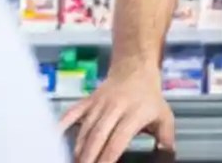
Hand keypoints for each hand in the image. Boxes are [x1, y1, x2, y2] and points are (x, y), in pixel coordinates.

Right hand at [58, 67, 175, 162]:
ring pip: (85, 129)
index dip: (108, 156)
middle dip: (89, 157)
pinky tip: (55, 138)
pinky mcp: (88, 101)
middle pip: (98, 136)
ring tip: (75, 161)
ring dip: (78, 148)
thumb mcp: (164, 116)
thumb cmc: (148, 96)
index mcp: (134, 113)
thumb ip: (166, 138)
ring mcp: (99, 104)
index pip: (118, 139)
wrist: (134, 69)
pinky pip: (72, 113)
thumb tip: (166, 154)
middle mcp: (114, 108)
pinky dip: (62, 125)